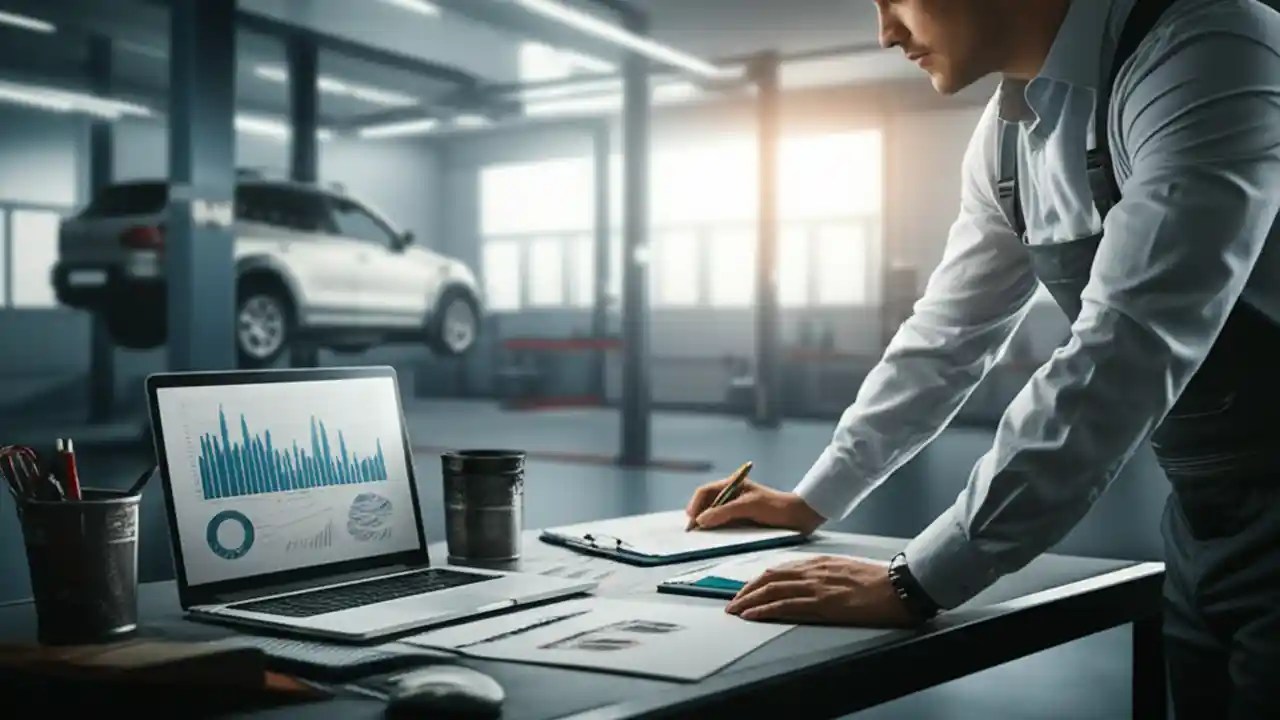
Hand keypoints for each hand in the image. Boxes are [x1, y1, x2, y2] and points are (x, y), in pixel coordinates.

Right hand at [684, 476, 823, 532]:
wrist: (799, 518)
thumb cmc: (776, 507)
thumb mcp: (750, 506)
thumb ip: (724, 511)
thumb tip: (700, 520)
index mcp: (731, 484)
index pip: (704, 492)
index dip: (695, 506)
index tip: (692, 523)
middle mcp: (729, 495)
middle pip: (705, 504)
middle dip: (697, 517)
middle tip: (693, 533)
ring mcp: (734, 509)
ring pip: (712, 516)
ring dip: (706, 526)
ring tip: (701, 538)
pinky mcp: (740, 521)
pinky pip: (722, 526)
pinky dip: (716, 532)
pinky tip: (714, 540)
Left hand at [724, 555, 919, 627]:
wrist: (897, 587)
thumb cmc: (875, 581)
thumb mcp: (843, 570)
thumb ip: (822, 573)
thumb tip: (804, 582)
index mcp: (817, 562)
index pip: (778, 569)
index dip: (758, 580)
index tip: (746, 589)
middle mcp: (812, 571)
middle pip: (769, 578)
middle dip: (746, 590)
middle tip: (732, 602)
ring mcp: (816, 587)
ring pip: (772, 590)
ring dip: (749, 601)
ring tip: (735, 610)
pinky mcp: (822, 603)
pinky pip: (786, 605)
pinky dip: (765, 609)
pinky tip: (752, 615)